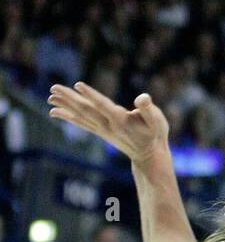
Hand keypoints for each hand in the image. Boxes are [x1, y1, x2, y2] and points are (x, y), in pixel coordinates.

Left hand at [48, 83, 169, 166]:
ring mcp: (102, 129)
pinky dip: (67, 116)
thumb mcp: (157, 120)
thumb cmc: (154, 135)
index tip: (78, 85)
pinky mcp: (100, 131)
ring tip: (50, 97)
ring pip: (80, 116)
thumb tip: (142, 98)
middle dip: (69, 99)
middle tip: (54, 88)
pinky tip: (56, 112)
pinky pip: (80, 122)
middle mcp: (107, 125)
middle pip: (85, 110)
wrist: (148, 155)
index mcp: (120, 120)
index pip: (103, 106)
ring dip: (65, 106)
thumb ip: (148, 109)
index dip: (91, 95)